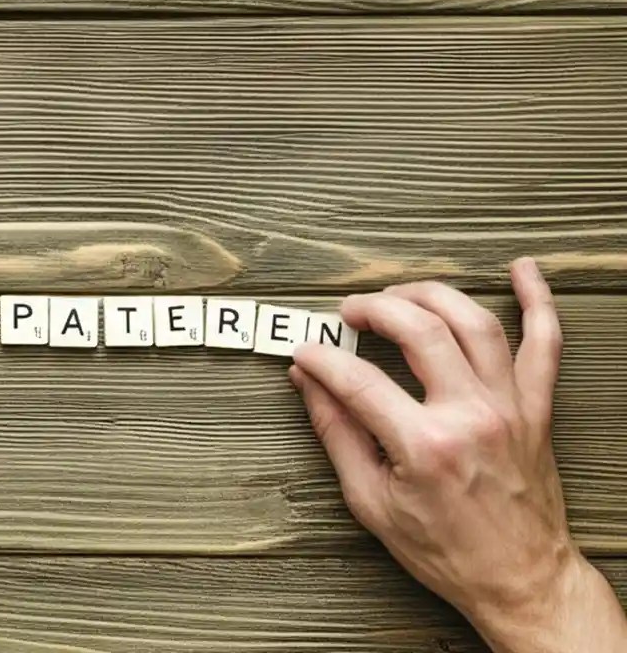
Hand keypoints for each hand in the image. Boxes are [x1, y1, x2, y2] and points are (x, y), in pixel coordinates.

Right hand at [291, 258, 626, 651]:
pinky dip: (539, 302)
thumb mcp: (371, 503)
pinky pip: (545, 343)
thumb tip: (309, 385)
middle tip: (350, 312)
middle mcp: (471, 417)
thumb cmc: (446, 551)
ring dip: (433, 295)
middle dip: (375, 310)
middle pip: (419, 331)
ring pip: (474, 323)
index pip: (358, 380)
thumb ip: (338, 436)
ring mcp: (509, 408)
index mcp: (424, 445)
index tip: (305, 352)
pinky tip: (524, 271)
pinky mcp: (536, 409)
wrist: (520, 579)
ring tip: (401, 293)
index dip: (322, 359)